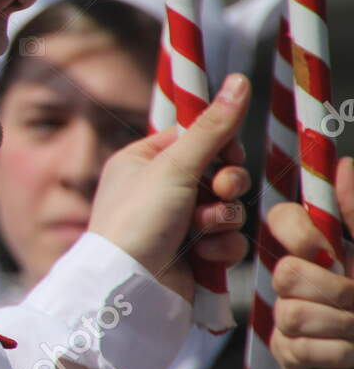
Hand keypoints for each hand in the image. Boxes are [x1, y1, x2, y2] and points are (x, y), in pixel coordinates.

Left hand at [88, 75, 251, 301]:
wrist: (128, 287)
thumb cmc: (137, 221)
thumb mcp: (174, 166)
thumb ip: (213, 127)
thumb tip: (239, 81)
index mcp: (141, 161)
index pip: (196, 138)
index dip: (220, 147)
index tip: (229, 156)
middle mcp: (156, 190)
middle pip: (218, 173)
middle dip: (226, 185)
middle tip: (219, 192)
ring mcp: (174, 223)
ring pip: (227, 208)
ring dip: (223, 219)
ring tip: (202, 230)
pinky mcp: (190, 253)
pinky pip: (226, 240)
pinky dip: (220, 246)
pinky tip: (203, 254)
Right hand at [266, 156, 353, 368]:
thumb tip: (342, 166)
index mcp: (319, 252)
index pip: (280, 220)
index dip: (296, 232)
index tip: (326, 249)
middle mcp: (297, 282)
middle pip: (285, 274)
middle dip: (335, 291)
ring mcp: (289, 320)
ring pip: (294, 314)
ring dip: (344, 326)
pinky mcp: (290, 357)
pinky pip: (301, 349)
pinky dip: (339, 354)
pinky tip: (353, 356)